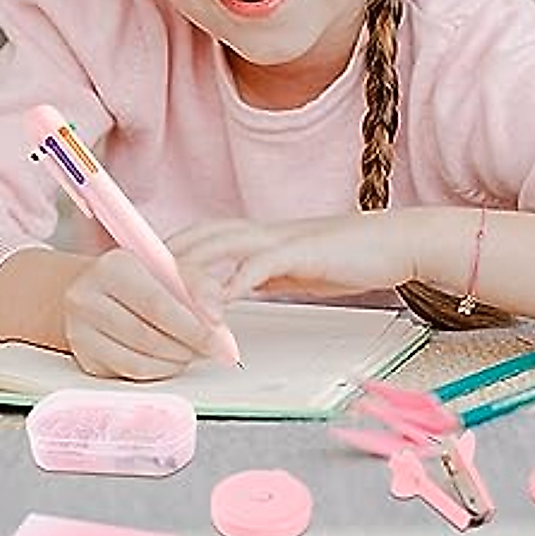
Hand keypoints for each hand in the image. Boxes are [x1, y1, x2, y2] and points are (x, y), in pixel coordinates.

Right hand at [62, 248, 226, 380]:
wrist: (94, 290)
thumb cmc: (139, 279)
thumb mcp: (170, 270)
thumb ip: (199, 288)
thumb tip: (215, 319)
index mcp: (112, 266)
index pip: (157, 304)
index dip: (194, 327)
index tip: (220, 341)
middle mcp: (87, 297)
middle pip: (147, 336)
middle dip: (188, 348)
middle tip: (210, 350)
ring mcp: (80, 330)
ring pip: (138, 360)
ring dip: (174, 362)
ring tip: (190, 352)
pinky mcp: (84, 357)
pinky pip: (129, 374)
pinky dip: (158, 371)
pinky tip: (169, 360)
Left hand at [170, 212, 411, 301]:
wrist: (396, 242)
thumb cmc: (351, 256)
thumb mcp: (296, 268)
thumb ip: (264, 275)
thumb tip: (235, 290)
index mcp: (261, 235)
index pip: (205, 233)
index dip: (174, 247)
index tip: (146, 268)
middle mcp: (264, 231)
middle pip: (202, 234)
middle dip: (167, 256)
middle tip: (138, 281)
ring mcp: (280, 239)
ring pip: (221, 246)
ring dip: (191, 271)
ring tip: (166, 296)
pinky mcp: (300, 253)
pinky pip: (257, 266)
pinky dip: (232, 283)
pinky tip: (217, 304)